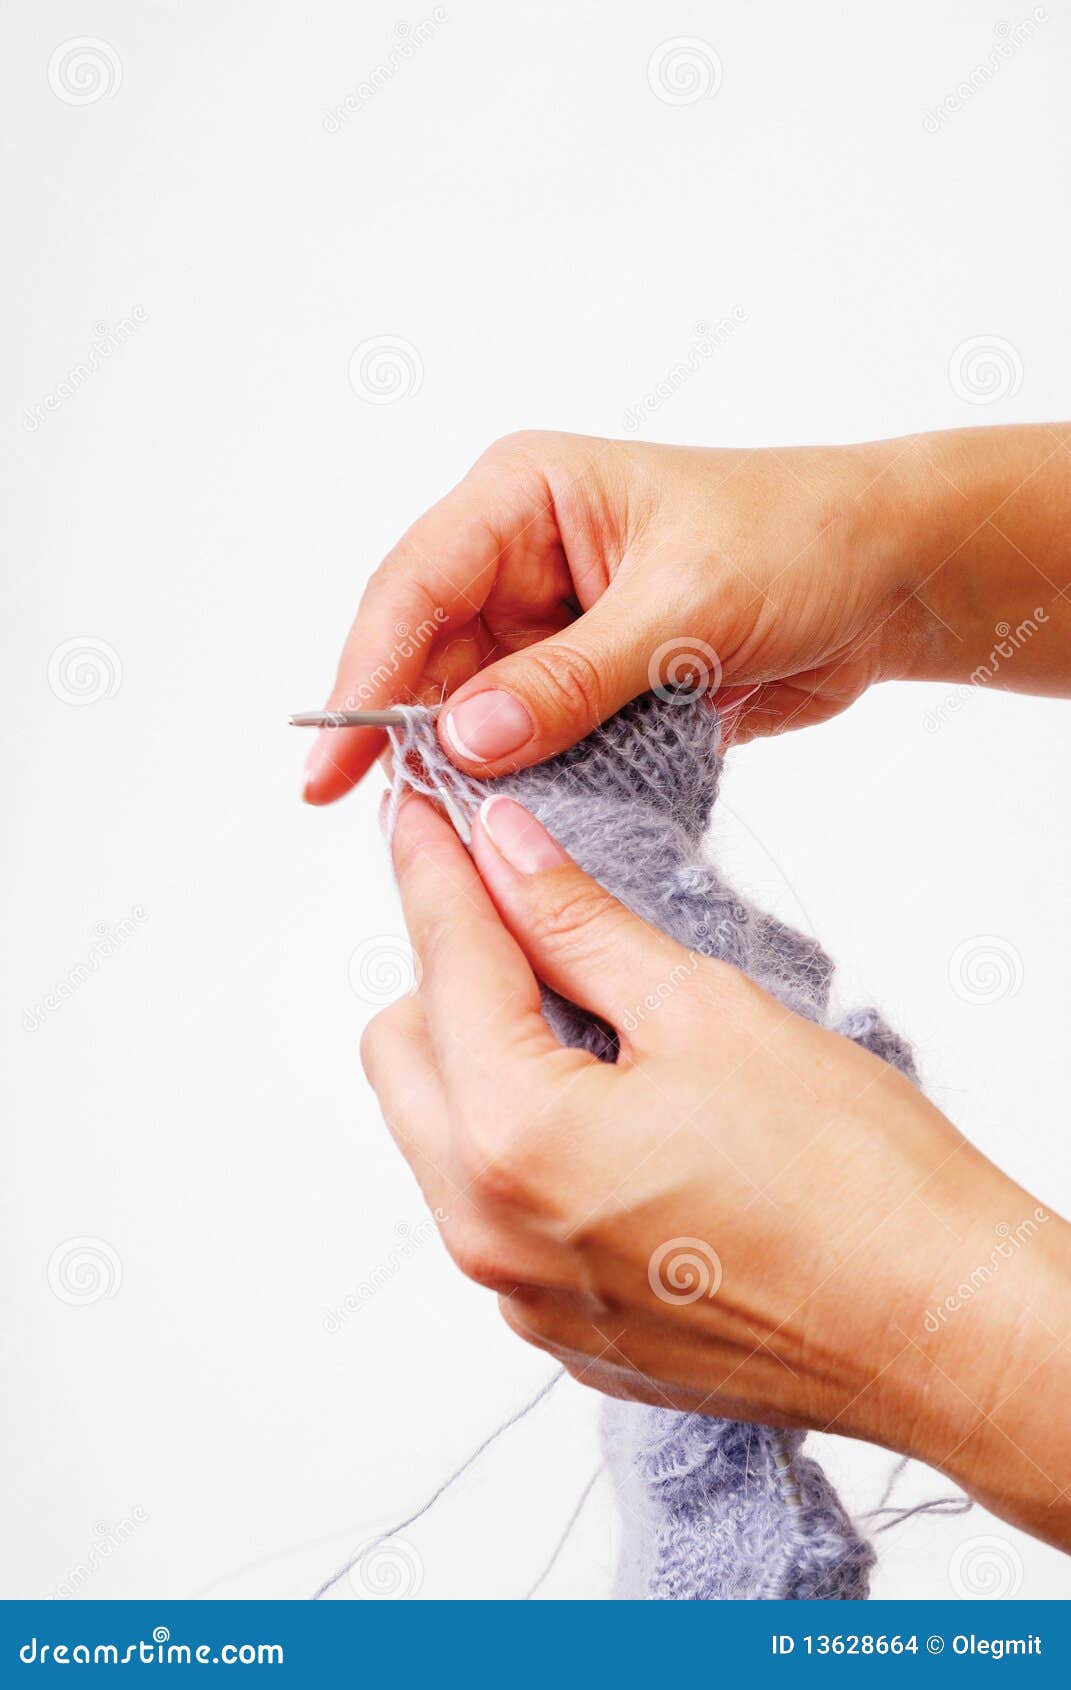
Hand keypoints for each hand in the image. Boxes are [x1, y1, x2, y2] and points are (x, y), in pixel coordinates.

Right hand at [304, 423, 1070, 803]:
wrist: (888, 576)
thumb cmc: (799, 540)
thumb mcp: (683, 607)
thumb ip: (570, 679)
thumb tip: (464, 740)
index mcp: (525, 496)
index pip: (413, 588)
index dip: (364, 680)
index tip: (333, 769)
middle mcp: (520, 558)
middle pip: (427, 658)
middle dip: (411, 740)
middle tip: (399, 829)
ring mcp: (551, 626)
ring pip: (474, 712)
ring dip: (475, 772)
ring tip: (464, 837)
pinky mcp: (586, 683)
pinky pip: (532, 742)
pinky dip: (529, 784)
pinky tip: (521, 825)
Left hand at [362, 793, 1070, 1549]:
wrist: (943, 1332)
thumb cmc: (857, 1183)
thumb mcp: (706, 1011)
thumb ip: (577, 923)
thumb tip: (504, 848)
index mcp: (513, 1142)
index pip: (442, 963)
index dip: (435, 870)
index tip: (424, 814)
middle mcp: (489, 1233)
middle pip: (401, 1053)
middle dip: (446, 969)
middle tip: (525, 915)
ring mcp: (520, 1294)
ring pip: (438, 1133)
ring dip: (480, 1056)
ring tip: (589, 1019)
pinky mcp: (562, 1327)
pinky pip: (491, 1206)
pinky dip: (519, 1140)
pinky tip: (610, 1109)